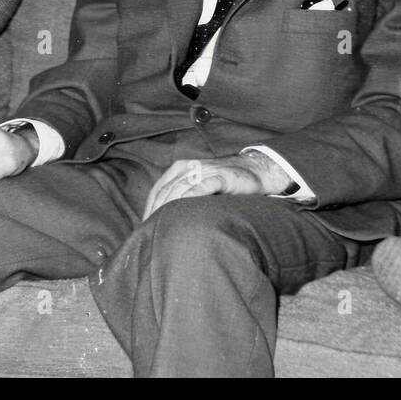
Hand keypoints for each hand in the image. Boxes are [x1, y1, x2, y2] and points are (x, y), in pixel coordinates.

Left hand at [143, 153, 287, 219]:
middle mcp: (190, 167)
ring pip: (181, 188)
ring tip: (163, 225)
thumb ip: (184, 197)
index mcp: (181, 168)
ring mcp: (206, 170)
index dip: (150, 208)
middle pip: (167, 190)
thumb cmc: (226, 184)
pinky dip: (192, 197)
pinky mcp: (221, 176)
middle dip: (157, 211)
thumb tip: (165, 221)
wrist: (256, 171)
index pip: (159, 189)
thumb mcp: (201, 187)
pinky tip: (184, 209)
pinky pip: (202, 186)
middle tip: (151, 232)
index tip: (144, 226)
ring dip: (170, 207)